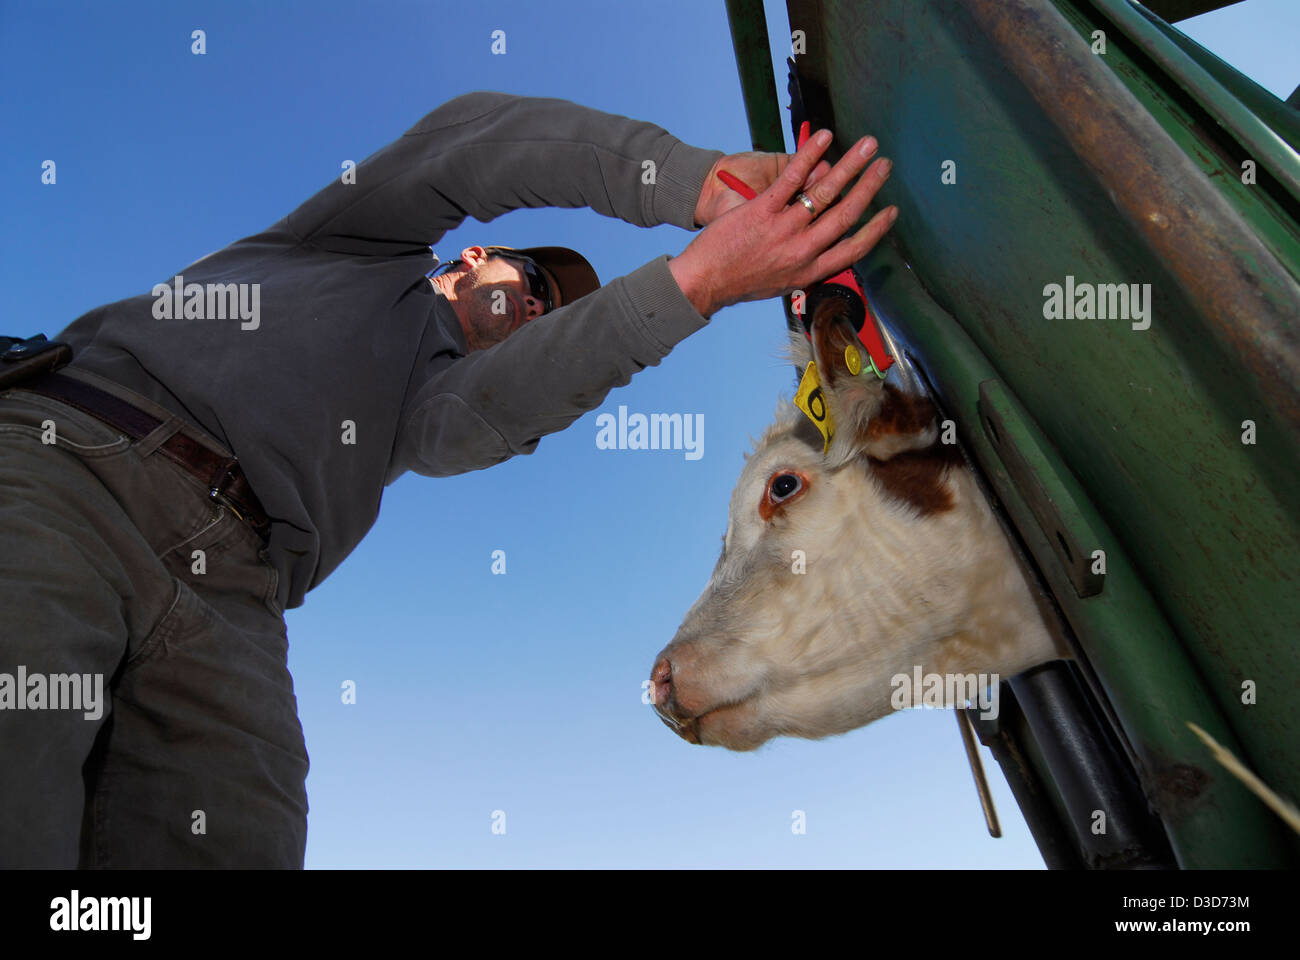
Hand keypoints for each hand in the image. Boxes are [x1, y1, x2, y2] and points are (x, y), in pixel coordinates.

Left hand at [671, 130, 896, 317]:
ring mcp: (783, 229)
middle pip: (847, 215)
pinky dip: (809, 155)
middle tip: (885, 165)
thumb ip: (805, 269)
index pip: (854, 249)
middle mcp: (802, 251)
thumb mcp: (780, 285)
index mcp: (809, 271)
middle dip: (870, 186)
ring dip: (851, 165)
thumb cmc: (740, 282)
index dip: (876, 229)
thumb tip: (824, 257)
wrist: (704, 281)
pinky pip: (791, 179)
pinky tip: (825, 137)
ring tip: (867, 146)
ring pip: (825, 193)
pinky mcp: (762, 211)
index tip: (891, 211)